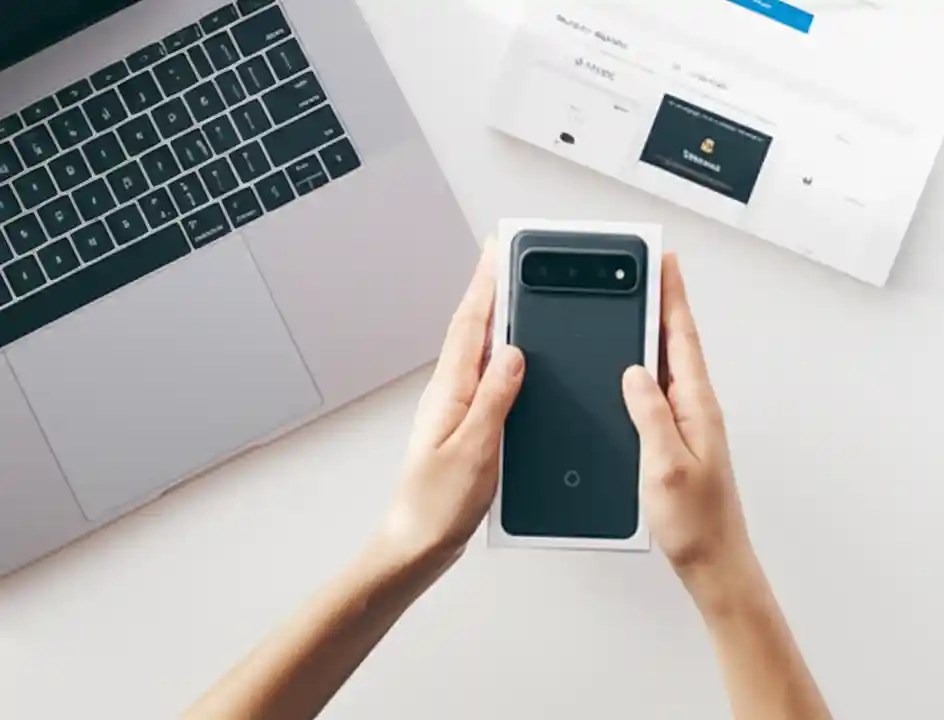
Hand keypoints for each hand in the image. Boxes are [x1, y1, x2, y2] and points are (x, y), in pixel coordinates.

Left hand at [378, 245, 524, 568]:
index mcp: (450, 392)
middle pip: (472, 330)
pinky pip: (484, 379)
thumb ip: (495, 398)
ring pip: (477, 352)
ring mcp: (454, 410)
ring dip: (494, 320)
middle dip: (491, 291)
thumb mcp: (475, 449)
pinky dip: (498, 356)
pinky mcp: (463, 428)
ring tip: (514, 294)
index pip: (470, 325)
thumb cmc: (437, 506)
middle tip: (508, 258)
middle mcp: (448, 394)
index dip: (485, 284)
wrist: (415, 545)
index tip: (499, 250)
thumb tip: (512, 353)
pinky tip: (511, 359)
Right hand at [622, 255, 755, 595]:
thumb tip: (634, 373)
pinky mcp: (678, 441)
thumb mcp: (664, 464)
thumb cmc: (696, 523)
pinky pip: (660, 392)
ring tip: (635, 303)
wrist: (714, 562)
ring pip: (667, 366)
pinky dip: (645, 370)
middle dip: (660, 303)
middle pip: (675, 344)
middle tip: (647, 269)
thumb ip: (649, 414)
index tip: (665, 262)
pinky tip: (631, 367)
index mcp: (696, 407)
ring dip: (652, 333)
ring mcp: (689, 424)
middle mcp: (696, 409)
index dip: (672, 297)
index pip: (682, 338)